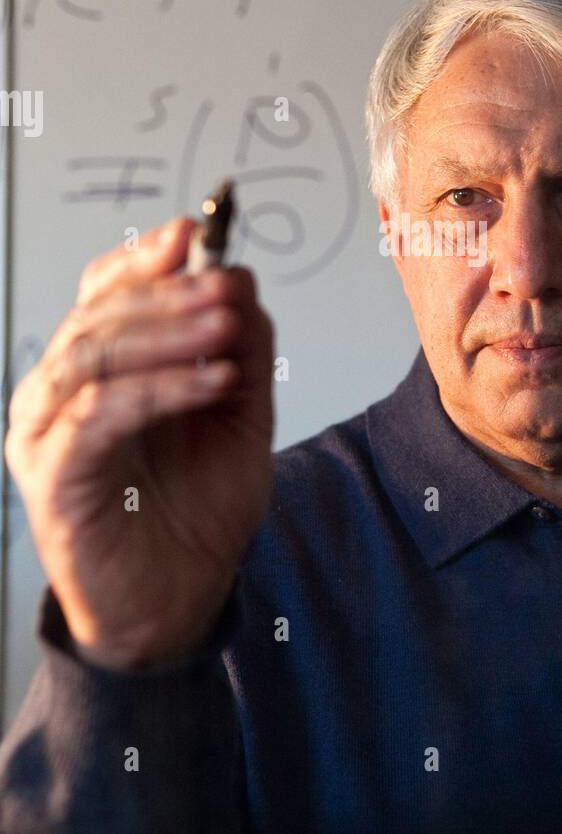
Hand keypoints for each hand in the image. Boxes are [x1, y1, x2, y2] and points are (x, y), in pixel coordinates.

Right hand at [4, 217, 274, 669]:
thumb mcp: (240, 416)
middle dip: (168, 293)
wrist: (180, 600)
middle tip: (225, 288)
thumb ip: (241, 349)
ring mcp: (47, 434)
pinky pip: (98, 415)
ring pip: (91, 356)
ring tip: (224, 330)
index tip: (194, 232)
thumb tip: (241, 277)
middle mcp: (60, 393)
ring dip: (164, 334)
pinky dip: (159, 389)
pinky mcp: (53, 477)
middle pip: (97, 315)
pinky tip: (211, 382)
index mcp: (98, 370)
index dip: (145, 258)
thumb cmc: (196, 512)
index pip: (105, 292)